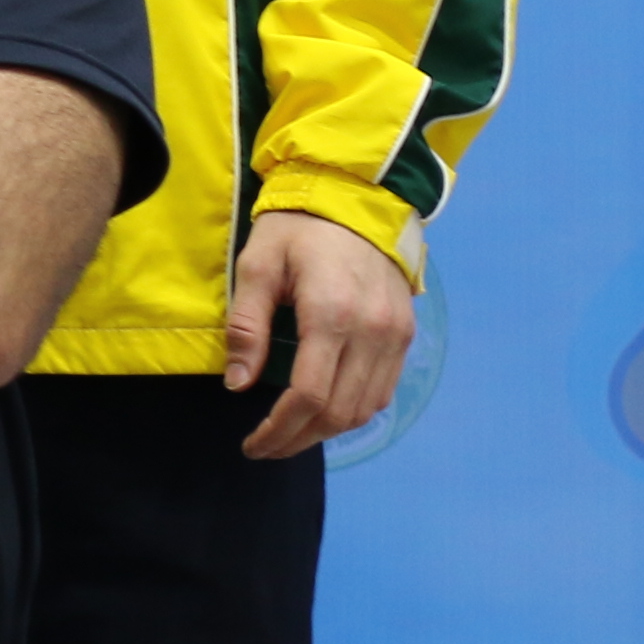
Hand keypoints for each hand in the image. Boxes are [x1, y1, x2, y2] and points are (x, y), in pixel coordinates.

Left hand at [232, 206, 415, 460]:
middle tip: (266, 447)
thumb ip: (246, 326)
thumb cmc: (299, 228)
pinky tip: (324, 411)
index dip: (279, 429)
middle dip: (299, 439)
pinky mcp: (405, 334)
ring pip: (365, 408)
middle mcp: (371, 331)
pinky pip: (383, 390)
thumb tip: (238, 383)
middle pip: (338, 411)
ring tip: (291, 435)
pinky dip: (353, 410)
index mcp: (331, 314)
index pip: (308, 394)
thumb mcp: (258, 265)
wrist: (359, 196)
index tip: (253, 444)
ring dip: (326, 431)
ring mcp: (395, 335)